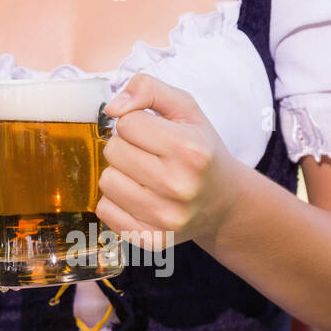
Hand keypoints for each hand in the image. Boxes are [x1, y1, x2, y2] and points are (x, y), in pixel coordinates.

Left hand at [97, 73, 244, 246]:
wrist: (224, 203)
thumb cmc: (201, 151)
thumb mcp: (186, 110)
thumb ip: (149, 89)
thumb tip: (112, 107)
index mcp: (189, 150)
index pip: (127, 124)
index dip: (136, 124)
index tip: (155, 135)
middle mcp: (179, 187)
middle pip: (113, 152)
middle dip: (126, 148)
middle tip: (149, 156)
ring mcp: (165, 218)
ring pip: (106, 182)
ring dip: (120, 175)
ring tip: (145, 177)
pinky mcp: (152, 240)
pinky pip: (105, 211)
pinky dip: (117, 202)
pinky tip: (141, 198)